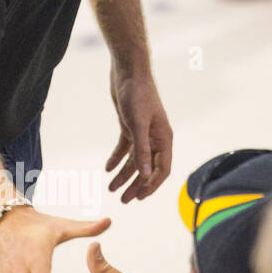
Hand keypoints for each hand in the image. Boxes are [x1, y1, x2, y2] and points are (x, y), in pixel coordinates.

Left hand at [107, 67, 172, 201]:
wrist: (128, 72)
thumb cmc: (138, 94)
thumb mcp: (138, 123)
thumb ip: (142, 149)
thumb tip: (145, 175)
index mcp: (164, 139)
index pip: (162, 169)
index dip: (151, 185)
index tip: (139, 198)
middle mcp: (156, 138)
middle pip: (147, 168)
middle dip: (136, 185)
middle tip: (123, 200)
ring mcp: (143, 133)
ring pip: (135, 161)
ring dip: (124, 175)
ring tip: (111, 189)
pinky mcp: (130, 127)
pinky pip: (125, 148)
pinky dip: (117, 159)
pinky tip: (107, 168)